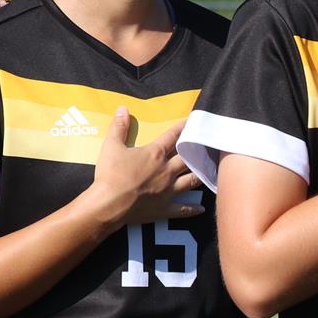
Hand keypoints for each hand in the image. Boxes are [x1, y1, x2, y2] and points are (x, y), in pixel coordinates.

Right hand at [87, 109, 202, 227]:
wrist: (109, 204)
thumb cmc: (110, 174)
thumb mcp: (111, 146)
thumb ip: (118, 127)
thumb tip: (123, 108)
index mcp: (155, 154)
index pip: (172, 136)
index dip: (183, 127)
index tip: (192, 121)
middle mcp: (166, 171)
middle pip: (187, 159)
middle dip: (197, 151)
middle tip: (207, 147)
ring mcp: (168, 190)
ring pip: (190, 181)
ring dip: (199, 176)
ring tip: (207, 173)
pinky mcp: (165, 208)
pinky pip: (183, 209)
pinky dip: (193, 209)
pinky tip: (201, 208)